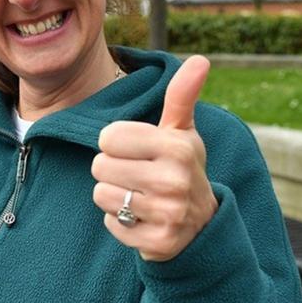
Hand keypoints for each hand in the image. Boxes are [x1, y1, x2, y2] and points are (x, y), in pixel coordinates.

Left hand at [91, 55, 218, 261]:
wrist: (202, 225)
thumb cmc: (180, 167)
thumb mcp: (181, 132)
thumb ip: (181, 96)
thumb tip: (200, 59)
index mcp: (177, 146)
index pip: (107, 137)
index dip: (115, 144)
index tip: (138, 152)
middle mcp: (176, 180)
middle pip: (99, 166)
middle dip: (112, 170)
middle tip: (139, 176)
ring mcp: (169, 214)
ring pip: (101, 195)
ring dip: (114, 197)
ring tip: (140, 196)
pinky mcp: (158, 243)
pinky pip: (110, 224)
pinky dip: (120, 223)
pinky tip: (143, 219)